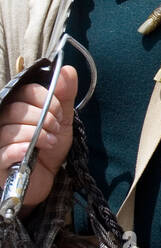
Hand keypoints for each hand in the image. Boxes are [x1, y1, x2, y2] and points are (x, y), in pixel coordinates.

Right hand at [0, 66, 76, 212]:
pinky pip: (6, 150)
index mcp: (19, 106)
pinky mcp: (0, 161)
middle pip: (17, 109)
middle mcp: (4, 121)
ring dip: (37, 134)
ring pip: (11, 129)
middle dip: (44, 117)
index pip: (26, 91)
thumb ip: (65, 95)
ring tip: (51, 141)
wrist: (49, 177)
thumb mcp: (63, 119)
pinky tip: (35, 152)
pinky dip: (22, 148)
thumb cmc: (51, 146)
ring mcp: (0, 141)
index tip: (61, 113)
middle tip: (57, 128)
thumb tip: (67, 70)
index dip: (47, 100)